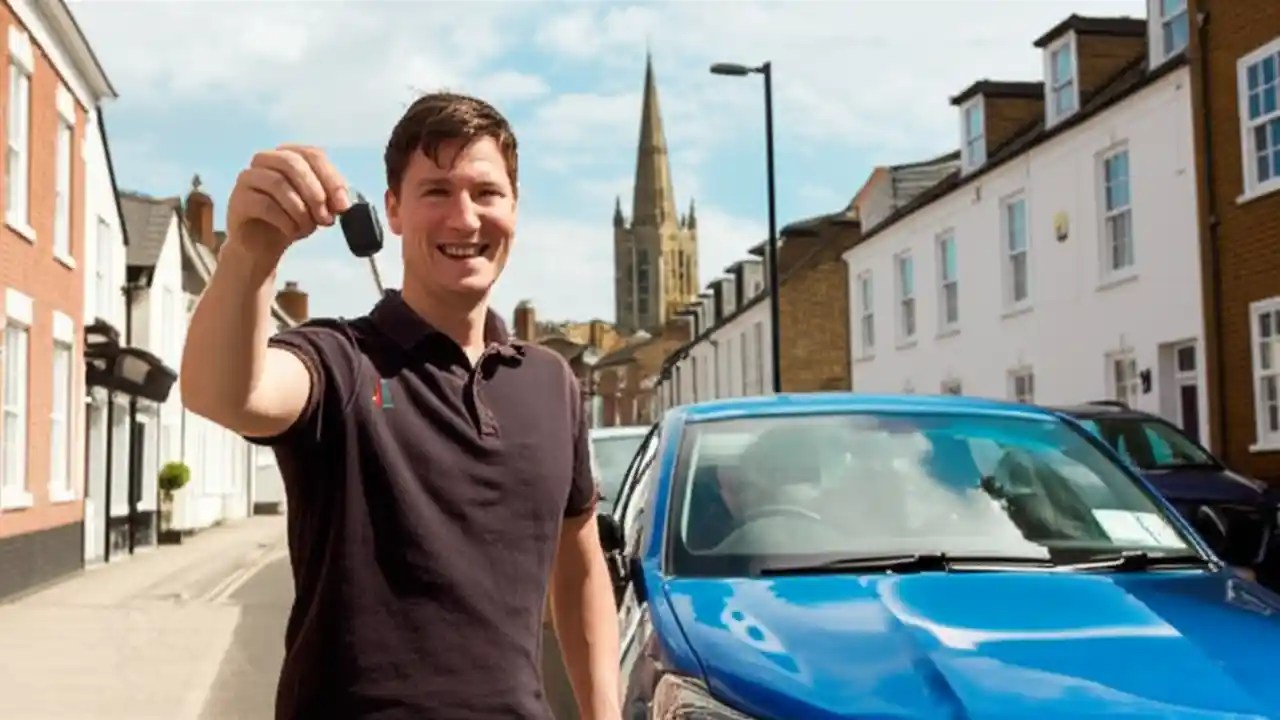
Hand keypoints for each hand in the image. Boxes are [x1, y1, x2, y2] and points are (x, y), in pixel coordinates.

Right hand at [225, 144, 351, 260]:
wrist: (262, 247)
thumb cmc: (291, 220)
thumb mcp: (318, 208)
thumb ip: (331, 199)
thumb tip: (342, 201)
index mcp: (289, 155)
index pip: (313, 154)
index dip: (331, 179)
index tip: (342, 206)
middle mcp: (266, 160)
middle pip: (293, 163)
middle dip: (315, 193)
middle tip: (325, 219)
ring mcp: (249, 178)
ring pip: (278, 183)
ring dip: (300, 210)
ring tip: (307, 227)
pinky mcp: (238, 199)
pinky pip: (264, 204)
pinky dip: (284, 220)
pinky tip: (291, 231)